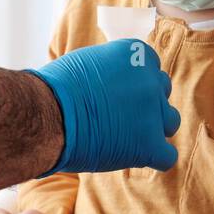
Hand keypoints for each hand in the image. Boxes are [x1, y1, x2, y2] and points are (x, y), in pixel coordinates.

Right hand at [28, 39, 180, 174]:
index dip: (133, 84)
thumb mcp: (85, 62)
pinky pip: (167, 156)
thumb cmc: (53, 89)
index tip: (116, 95)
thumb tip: (112, 79)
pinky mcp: (150, 145)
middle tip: (117, 116)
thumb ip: (110, 68)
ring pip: (169, 122)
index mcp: (136, 55)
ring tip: (123, 137)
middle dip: (143, 104)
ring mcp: (153, 113)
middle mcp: (150, 80)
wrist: (44, 116)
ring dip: (152, 129)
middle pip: (161, 93)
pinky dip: (152, 158)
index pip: (150, 68)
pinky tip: (131, 157)